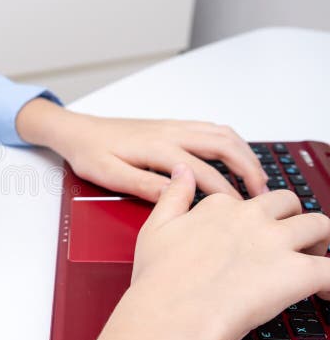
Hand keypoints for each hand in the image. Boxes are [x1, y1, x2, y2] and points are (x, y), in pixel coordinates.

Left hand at [15, 99, 268, 201]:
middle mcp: (169, 132)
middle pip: (223, 144)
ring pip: (221, 133)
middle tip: (262, 194)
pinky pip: (210, 129)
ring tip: (256, 178)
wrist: (76, 131)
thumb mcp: (109, 176)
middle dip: (248, 168)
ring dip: (244, 153)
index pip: (202, 171)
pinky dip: (231, 143)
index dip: (224, 192)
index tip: (238, 212)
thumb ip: (142, 185)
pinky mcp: (170, 126)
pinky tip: (234, 159)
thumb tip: (175, 197)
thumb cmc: (90, 154)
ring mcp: (172, 126)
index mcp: (156, 148)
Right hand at [87, 164, 329, 339]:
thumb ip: (174, 196)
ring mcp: (277, 243)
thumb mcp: (154, 228)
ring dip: (322, 241)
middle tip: (290, 242)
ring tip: (315, 260)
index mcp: (219, 207)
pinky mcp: (299, 273)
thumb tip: (183, 170)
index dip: (252, 218)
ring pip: (321, 226)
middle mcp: (251, 218)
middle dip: (294, 219)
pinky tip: (325, 293)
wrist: (173, 313)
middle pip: (290, 204)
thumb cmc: (160, 279)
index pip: (247, 201)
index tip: (250, 236)